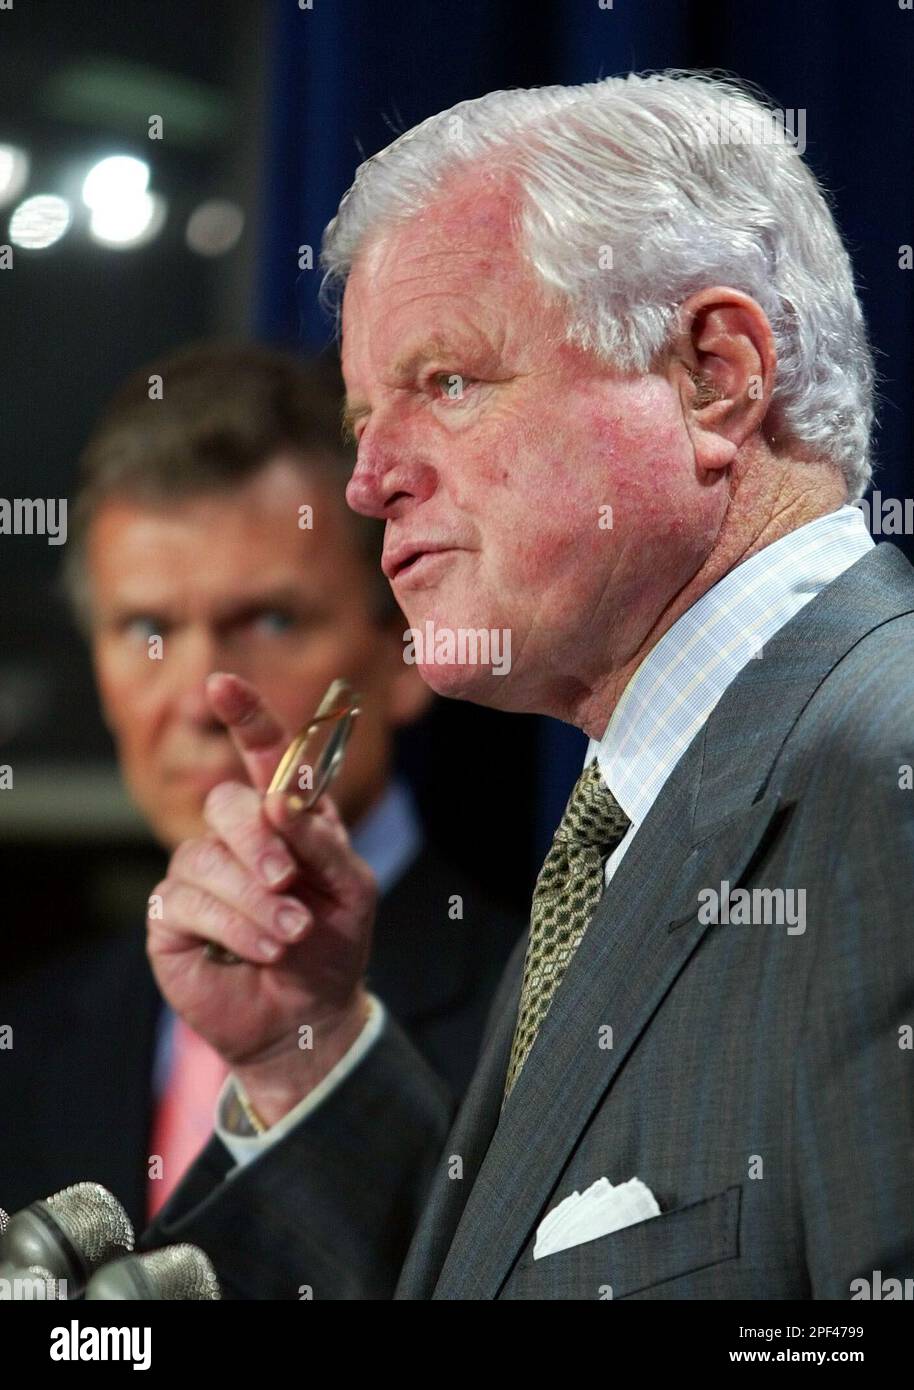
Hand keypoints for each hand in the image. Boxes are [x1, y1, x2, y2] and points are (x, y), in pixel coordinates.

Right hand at [147, 672, 377, 1121]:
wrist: (311, 1017)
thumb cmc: (334, 945)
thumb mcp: (351, 891)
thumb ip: (322, 842)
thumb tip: (278, 801)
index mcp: (285, 816)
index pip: (262, 754)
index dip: (245, 716)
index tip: (222, 684)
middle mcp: (237, 836)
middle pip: (227, 802)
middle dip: (259, 840)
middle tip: (289, 883)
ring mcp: (199, 873)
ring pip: (205, 857)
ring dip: (255, 900)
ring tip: (291, 936)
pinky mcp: (170, 916)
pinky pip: (185, 901)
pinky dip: (231, 925)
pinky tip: (261, 950)